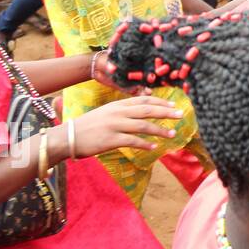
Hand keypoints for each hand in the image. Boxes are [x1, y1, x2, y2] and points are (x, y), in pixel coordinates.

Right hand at [67, 96, 184, 157]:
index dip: (160, 102)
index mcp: (117, 105)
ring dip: (160, 130)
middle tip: (181, 115)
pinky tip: (154, 148)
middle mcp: (118, 113)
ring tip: (173, 134)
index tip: (173, 105)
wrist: (67, 137)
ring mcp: (114, 125)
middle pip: (147, 110)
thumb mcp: (105, 113)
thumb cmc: (87, 127)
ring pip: (143, 126)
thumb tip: (139, 114)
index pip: (143, 100)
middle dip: (166, 112)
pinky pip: (133, 141)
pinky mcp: (110, 140)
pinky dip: (145, 144)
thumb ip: (122, 112)